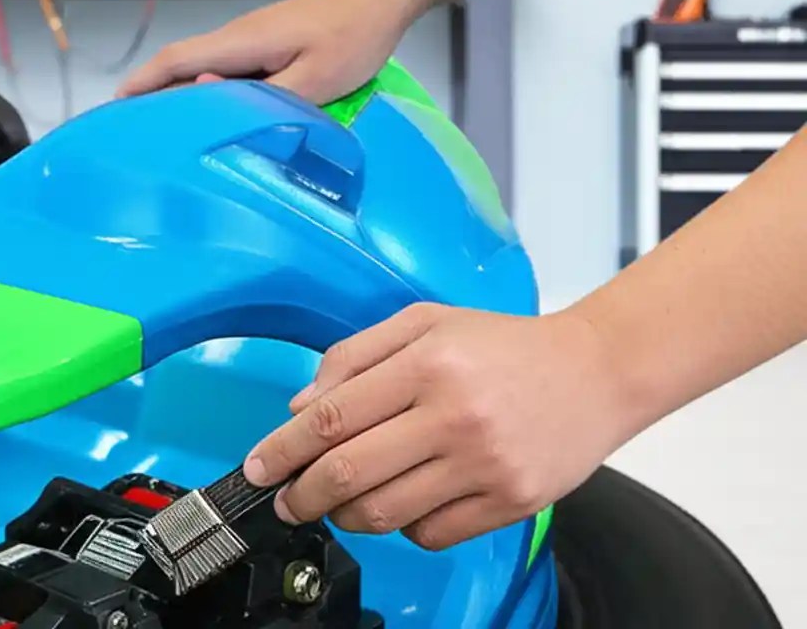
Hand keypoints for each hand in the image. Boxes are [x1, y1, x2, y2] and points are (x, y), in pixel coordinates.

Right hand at [115, 0, 422, 103]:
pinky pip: (228, 70)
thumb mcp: (314, 81)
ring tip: (168, 131)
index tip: (116, 108)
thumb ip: (264, 97)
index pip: (176, 61)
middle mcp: (238, 38)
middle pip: (182, 65)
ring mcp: (253, 40)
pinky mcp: (269, 45)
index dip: (142, 84)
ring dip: (182, 94)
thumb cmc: (352, 38)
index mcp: (242, 43)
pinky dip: (211, 91)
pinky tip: (216, 115)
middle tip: (135, 132)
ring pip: (205, 69)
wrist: (382, 0)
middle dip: (152, 93)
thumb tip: (212, 99)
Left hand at [241, 302, 647, 550]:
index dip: (283, 450)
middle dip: (300, 495)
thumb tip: (299, 408)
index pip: (331, 417)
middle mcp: (454, 415)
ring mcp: (485, 463)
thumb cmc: (504, 345)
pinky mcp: (512, 501)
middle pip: (348, 472)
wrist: (598, 371)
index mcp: (428, 363)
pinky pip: (432, 533)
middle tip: (286, 500)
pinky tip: (402, 504)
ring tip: (338, 504)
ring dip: (345, 516)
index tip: (258, 468)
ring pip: (384, 512)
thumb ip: (354, 355)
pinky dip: (403, 528)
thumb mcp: (425, 322)